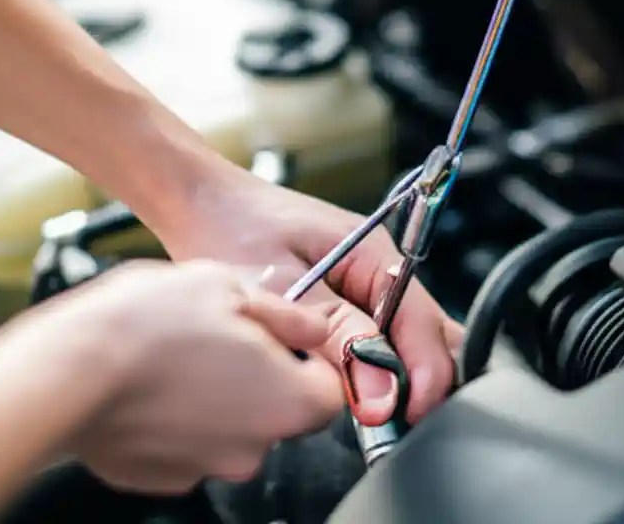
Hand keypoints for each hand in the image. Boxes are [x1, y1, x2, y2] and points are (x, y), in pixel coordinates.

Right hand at [39, 259, 342, 493]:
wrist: (65, 371)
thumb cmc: (145, 324)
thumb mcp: (230, 287)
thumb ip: (287, 314)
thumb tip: (314, 326)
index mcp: (288, 400)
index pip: (329, 389)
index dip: (307, 358)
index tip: (281, 338)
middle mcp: (255, 447)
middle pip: (278, 412)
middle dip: (258, 377)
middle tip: (218, 336)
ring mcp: (206, 468)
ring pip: (229, 429)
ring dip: (213, 397)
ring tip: (174, 356)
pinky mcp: (161, 478)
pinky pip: (183, 445)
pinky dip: (173, 420)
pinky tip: (148, 385)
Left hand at [159, 167, 463, 426]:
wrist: (196, 202)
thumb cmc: (231, 226)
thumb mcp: (283, 287)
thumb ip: (337, 337)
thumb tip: (382, 390)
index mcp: (374, 254)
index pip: (423, 322)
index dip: (426, 373)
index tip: (411, 414)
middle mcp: (377, 269)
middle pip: (424, 333)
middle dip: (418, 380)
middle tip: (392, 423)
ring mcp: (361, 286)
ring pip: (401, 341)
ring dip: (391, 378)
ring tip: (368, 413)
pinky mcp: (339, 302)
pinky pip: (370, 340)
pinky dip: (365, 368)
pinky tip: (346, 390)